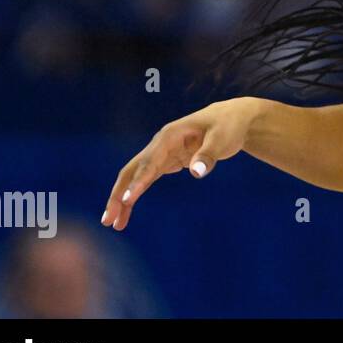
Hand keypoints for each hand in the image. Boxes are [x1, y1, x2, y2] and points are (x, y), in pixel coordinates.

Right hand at [100, 97, 260, 230]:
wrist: (233, 119)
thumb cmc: (227, 126)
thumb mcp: (222, 139)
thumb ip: (208, 155)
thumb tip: (196, 172)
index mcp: (169, 136)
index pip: (149, 162)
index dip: (138, 181)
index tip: (128, 200)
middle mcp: (159, 144)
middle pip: (132, 170)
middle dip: (119, 194)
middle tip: (108, 220)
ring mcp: (161, 153)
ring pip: (136, 177)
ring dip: (123, 198)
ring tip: (115, 223)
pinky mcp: (167, 161)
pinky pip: (146, 179)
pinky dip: (136, 193)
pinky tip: (127, 212)